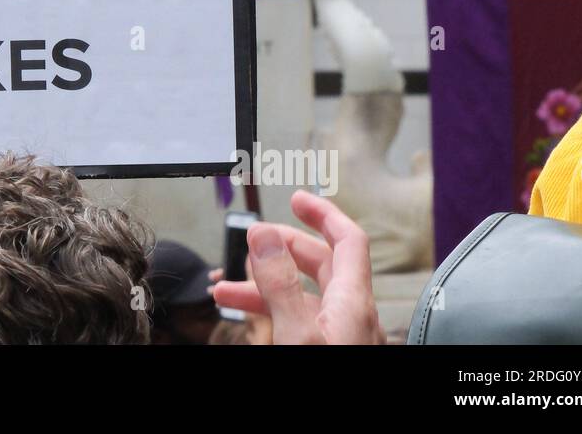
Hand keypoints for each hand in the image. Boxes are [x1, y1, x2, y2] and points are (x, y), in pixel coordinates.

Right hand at [211, 190, 384, 344]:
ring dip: (266, 285)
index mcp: (354, 302)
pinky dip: (273, 309)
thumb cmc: (326, 384)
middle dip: (283, 247)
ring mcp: (343, 335)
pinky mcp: (329, 348)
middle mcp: (354, 315)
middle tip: (254, 240)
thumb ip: (279, 284)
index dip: (324, 213)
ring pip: (306, 296)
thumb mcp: (296, 332)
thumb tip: (264, 235)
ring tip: (227, 286)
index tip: (296, 198)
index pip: (349, 240)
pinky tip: (244, 312)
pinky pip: (302, 319)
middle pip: (323, 264)